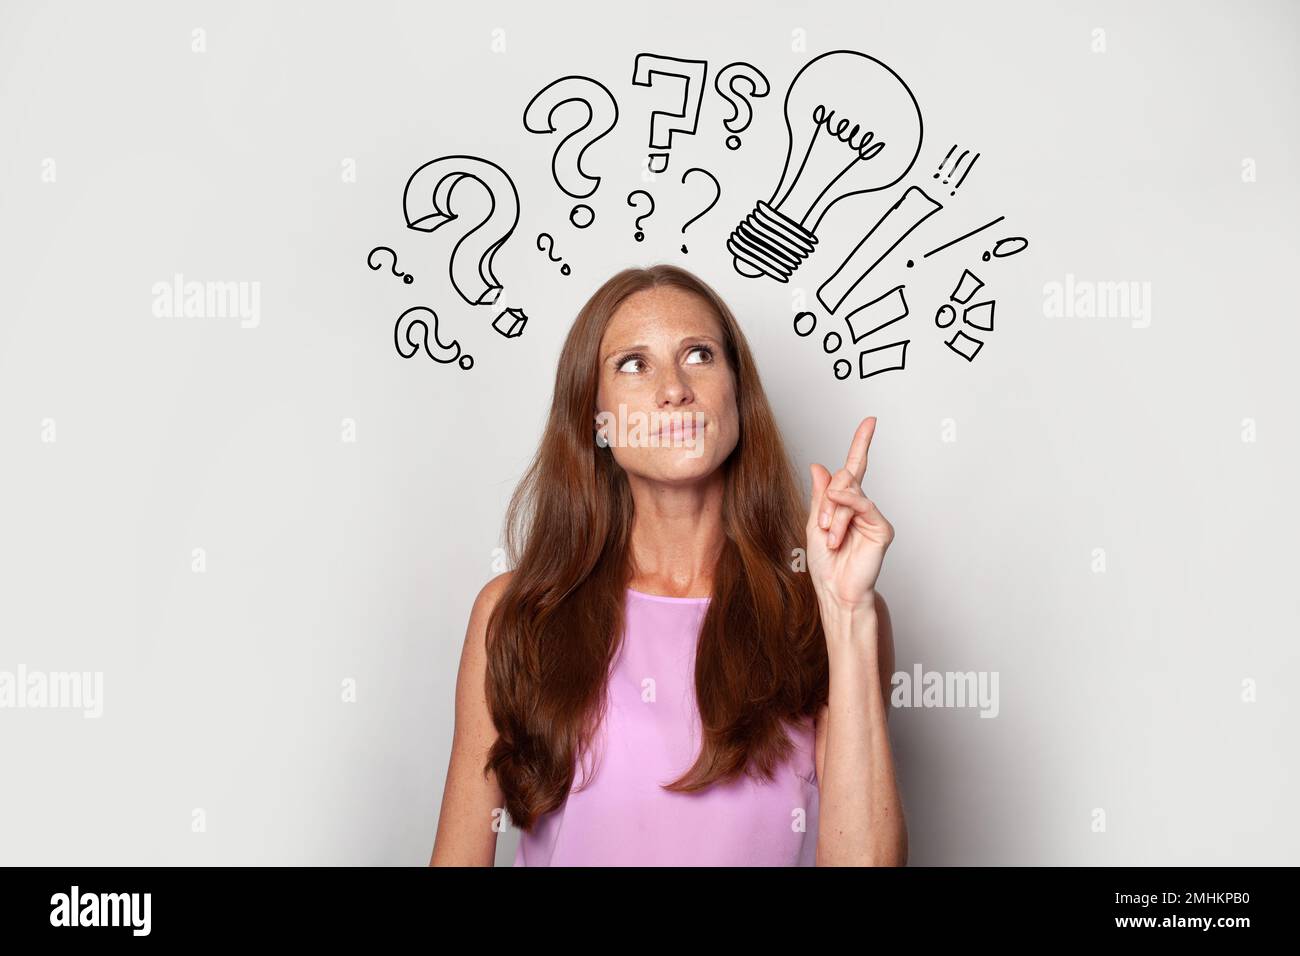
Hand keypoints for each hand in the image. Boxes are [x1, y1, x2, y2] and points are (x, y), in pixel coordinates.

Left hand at [805, 416, 894, 610]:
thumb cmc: (826, 563)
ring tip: (831, 538)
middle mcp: (861, 507)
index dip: (861, 443)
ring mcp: (873, 516)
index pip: (854, 467)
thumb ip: (820, 495)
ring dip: (834, 516)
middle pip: (845, 480)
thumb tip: (819, 466)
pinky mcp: (882, 528)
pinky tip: (838, 526)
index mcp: (846, 504)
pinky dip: (847, 509)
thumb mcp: (815, 523)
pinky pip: (863, 505)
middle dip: (828, 501)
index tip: (870, 421)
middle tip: (824, 528)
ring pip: (849, 494)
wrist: (836, 590)